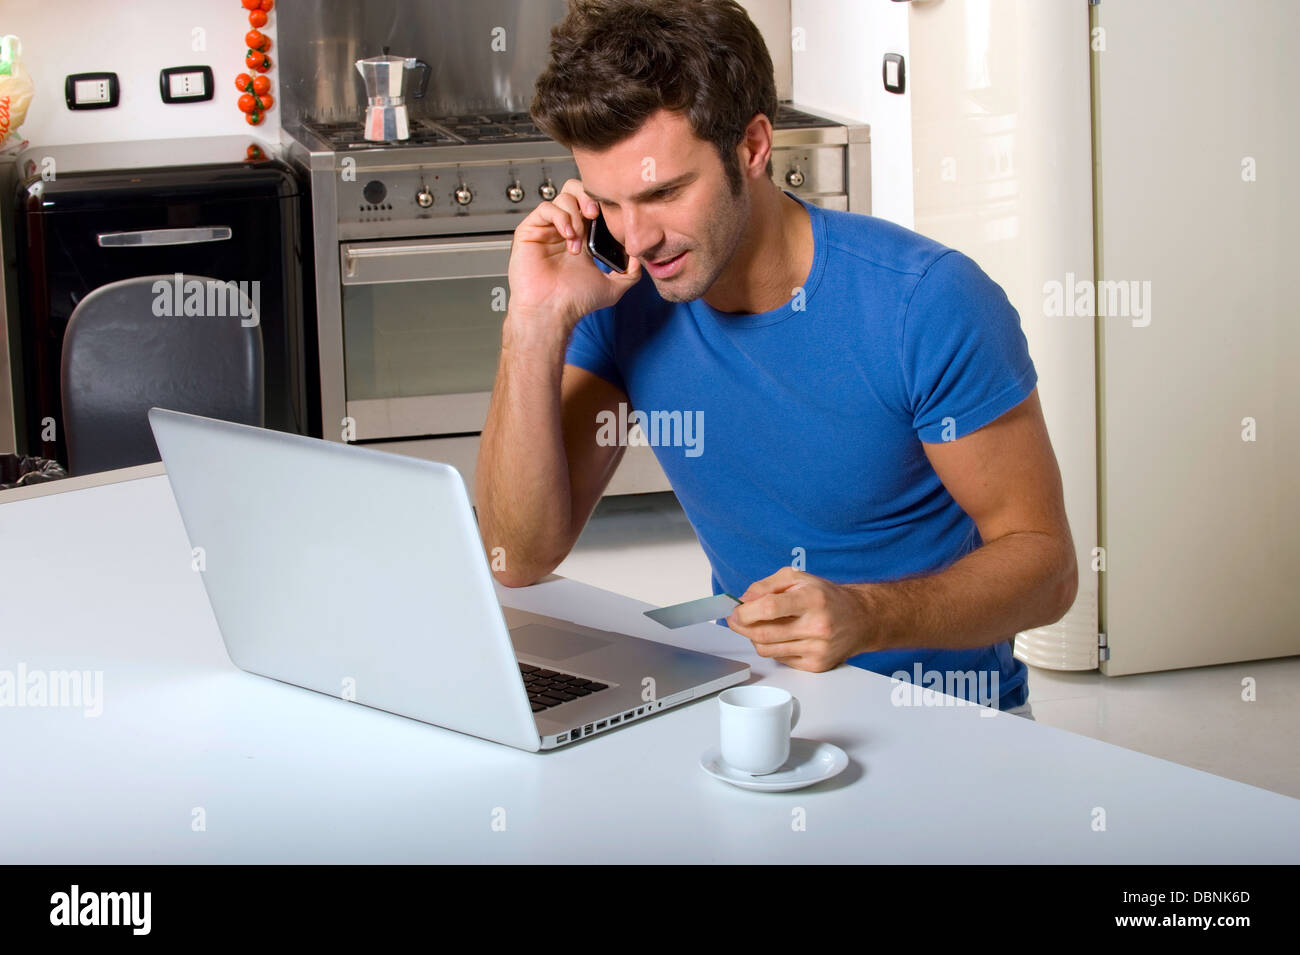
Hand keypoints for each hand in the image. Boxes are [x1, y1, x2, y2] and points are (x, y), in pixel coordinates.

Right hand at [506, 178, 642, 325]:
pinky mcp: (530, 230)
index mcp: (581, 238)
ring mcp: (547, 230)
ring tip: (577, 239)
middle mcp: (563, 231)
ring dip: (575, 216)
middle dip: (587, 198)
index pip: (590, 206)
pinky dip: (560, 217)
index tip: (610, 217)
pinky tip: (567, 235)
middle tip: (595, 214)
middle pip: (575, 192)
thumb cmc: (575, 302)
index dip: (601, 205)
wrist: (553, 311)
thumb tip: (639, 257)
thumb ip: (630, 273)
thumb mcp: (613, 287)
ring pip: (562, 198)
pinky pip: (546, 208)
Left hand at [725, 567, 878, 671]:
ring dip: (755, 638)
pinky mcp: (817, 665)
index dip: (746, 612)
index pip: (771, 608)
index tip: (735, 611)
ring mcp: (818, 649)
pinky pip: (780, 659)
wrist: (861, 619)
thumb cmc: (827, 597)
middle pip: (765, 633)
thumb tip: (743, 600)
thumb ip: (767, 585)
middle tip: (736, 620)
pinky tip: (780, 637)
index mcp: (813, 599)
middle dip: (742, 627)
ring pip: (768, 649)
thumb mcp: (798, 578)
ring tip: (757, 626)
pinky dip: (773, 648)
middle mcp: (818, 626)